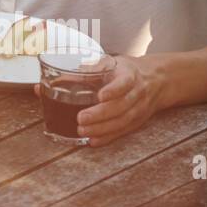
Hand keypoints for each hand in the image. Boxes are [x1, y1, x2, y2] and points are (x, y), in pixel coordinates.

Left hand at [31, 54, 169, 146]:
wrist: (156, 80)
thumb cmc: (124, 70)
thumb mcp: (108, 64)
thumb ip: (82, 73)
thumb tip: (50, 81)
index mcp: (129, 75)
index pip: (124, 83)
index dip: (113, 90)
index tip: (100, 95)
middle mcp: (136, 93)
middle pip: (121, 106)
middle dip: (100, 114)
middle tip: (81, 118)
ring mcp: (138, 109)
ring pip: (121, 121)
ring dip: (102, 128)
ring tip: (82, 130)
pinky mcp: (136, 122)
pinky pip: (122, 131)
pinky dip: (108, 138)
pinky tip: (93, 141)